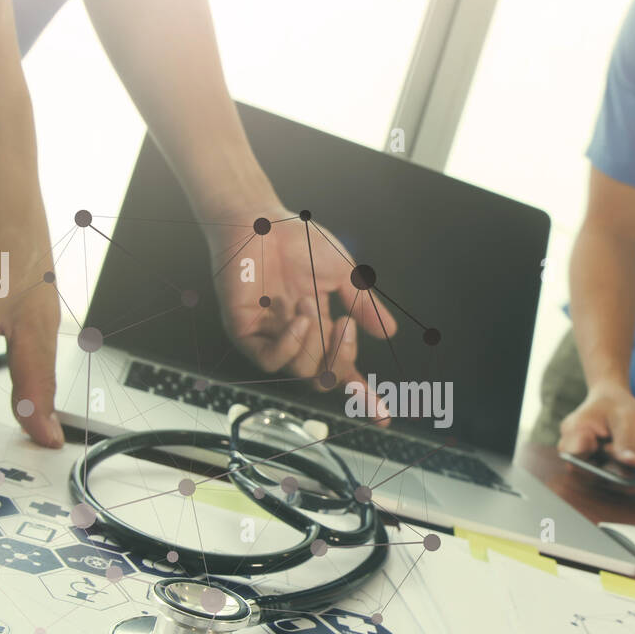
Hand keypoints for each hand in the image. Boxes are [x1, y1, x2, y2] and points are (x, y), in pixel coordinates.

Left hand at [208, 208, 396, 407]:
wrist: (261, 219)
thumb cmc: (298, 240)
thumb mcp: (345, 275)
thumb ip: (365, 306)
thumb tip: (390, 334)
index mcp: (320, 328)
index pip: (342, 370)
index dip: (362, 394)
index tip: (384, 414)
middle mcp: (295, 338)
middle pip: (325, 377)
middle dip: (341, 356)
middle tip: (346, 324)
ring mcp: (269, 337)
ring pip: (301, 371)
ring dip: (313, 340)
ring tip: (308, 302)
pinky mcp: (244, 332)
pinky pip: (270, 360)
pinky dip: (290, 344)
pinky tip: (297, 317)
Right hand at [557, 382, 634, 495]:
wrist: (611, 399)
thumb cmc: (615, 403)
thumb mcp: (625, 418)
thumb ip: (626, 441)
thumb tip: (634, 463)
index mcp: (574, 432)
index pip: (579, 459)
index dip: (598, 469)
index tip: (625, 473)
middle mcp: (574, 452)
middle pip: (594, 475)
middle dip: (624, 484)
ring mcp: (586, 463)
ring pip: (607, 482)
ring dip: (633, 487)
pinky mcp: (599, 470)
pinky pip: (615, 480)